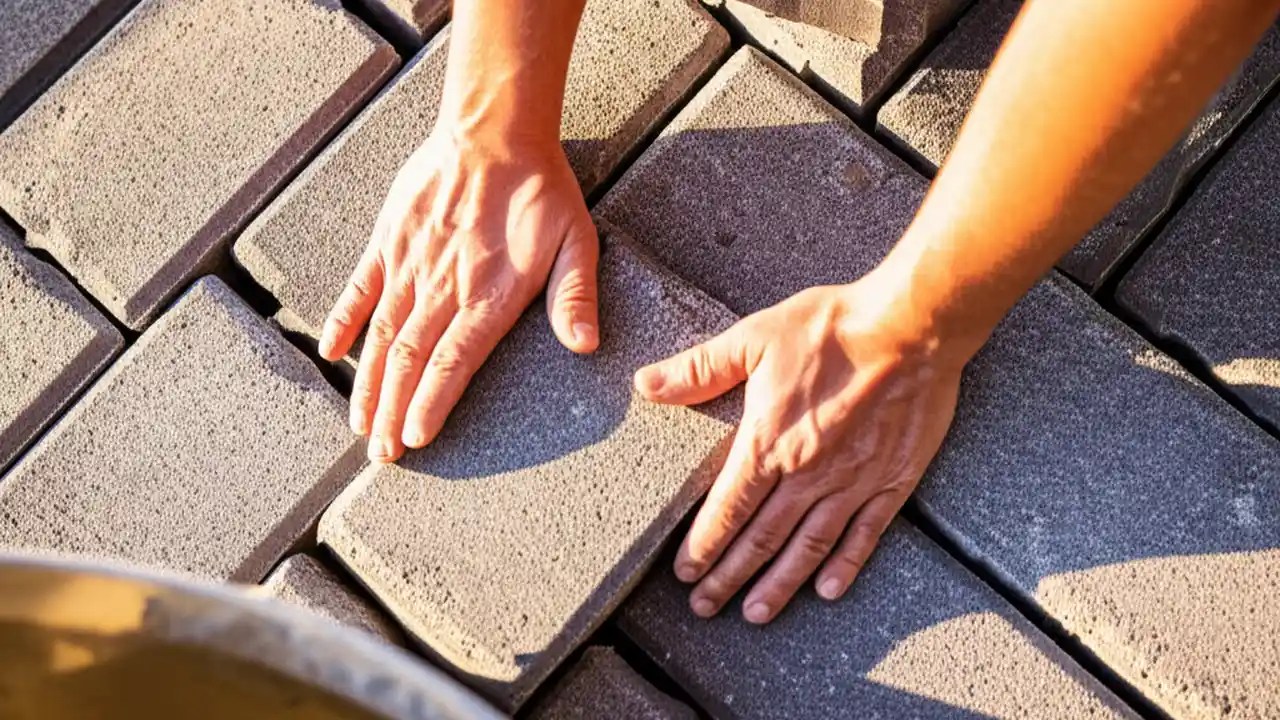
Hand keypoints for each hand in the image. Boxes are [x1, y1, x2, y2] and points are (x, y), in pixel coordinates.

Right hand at [318, 128, 598, 462]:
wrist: (494, 130)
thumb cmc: (541, 190)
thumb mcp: (577, 240)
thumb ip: (575, 296)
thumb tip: (585, 346)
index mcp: (489, 294)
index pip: (454, 361)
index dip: (431, 403)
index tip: (412, 440)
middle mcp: (444, 286)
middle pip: (412, 360)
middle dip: (393, 411)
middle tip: (380, 455)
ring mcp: (411, 264)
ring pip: (383, 335)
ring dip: (369, 383)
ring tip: (360, 424)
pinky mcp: (390, 241)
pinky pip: (361, 287)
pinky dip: (345, 321)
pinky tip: (333, 354)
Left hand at [634, 274, 964, 623]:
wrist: (910, 327)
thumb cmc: (830, 329)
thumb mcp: (753, 338)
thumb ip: (699, 369)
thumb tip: (646, 384)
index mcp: (769, 442)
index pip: (728, 509)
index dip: (704, 546)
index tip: (686, 574)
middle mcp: (808, 473)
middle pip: (761, 538)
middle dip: (729, 577)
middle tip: (706, 607)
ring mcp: (852, 482)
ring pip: (808, 547)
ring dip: (779, 584)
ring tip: (756, 613)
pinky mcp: (891, 481)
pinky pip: (864, 534)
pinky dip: (845, 566)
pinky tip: (827, 590)